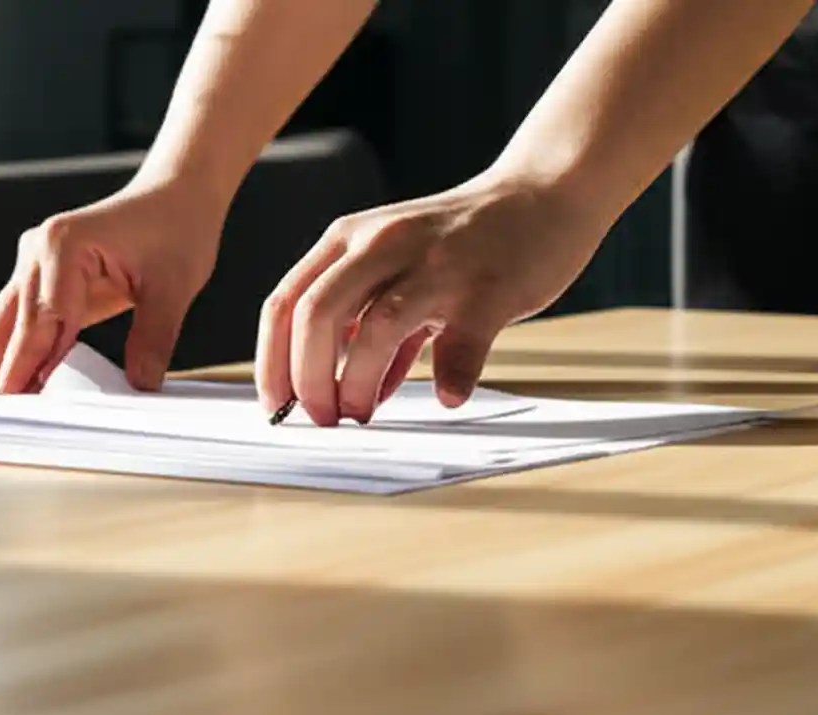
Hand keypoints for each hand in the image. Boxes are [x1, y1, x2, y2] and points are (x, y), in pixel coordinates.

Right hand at [0, 177, 223, 393]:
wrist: (178, 196)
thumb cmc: (176, 227)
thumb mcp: (175, 288)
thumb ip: (155, 338)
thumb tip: (140, 385)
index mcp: (63, 245)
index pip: (40, 322)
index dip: (28, 370)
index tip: (18, 410)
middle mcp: (38, 250)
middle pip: (8, 328)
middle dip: (14, 375)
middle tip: (28, 424)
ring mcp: (35, 261)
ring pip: (7, 326)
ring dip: (17, 365)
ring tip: (37, 410)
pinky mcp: (44, 275)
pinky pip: (26, 321)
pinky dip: (31, 351)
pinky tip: (49, 383)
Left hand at [255, 174, 609, 425]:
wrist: (545, 195)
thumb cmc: (466, 239)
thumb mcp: (398, 266)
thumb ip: (368, 321)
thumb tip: (349, 388)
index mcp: (351, 238)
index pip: (286, 301)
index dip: (272, 362)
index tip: (278, 406)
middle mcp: (384, 242)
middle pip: (316, 315)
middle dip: (308, 380)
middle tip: (323, 418)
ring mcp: (437, 264)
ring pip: (376, 328)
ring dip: (358, 385)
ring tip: (363, 414)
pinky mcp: (488, 288)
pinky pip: (461, 345)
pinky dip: (450, 379)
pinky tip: (448, 394)